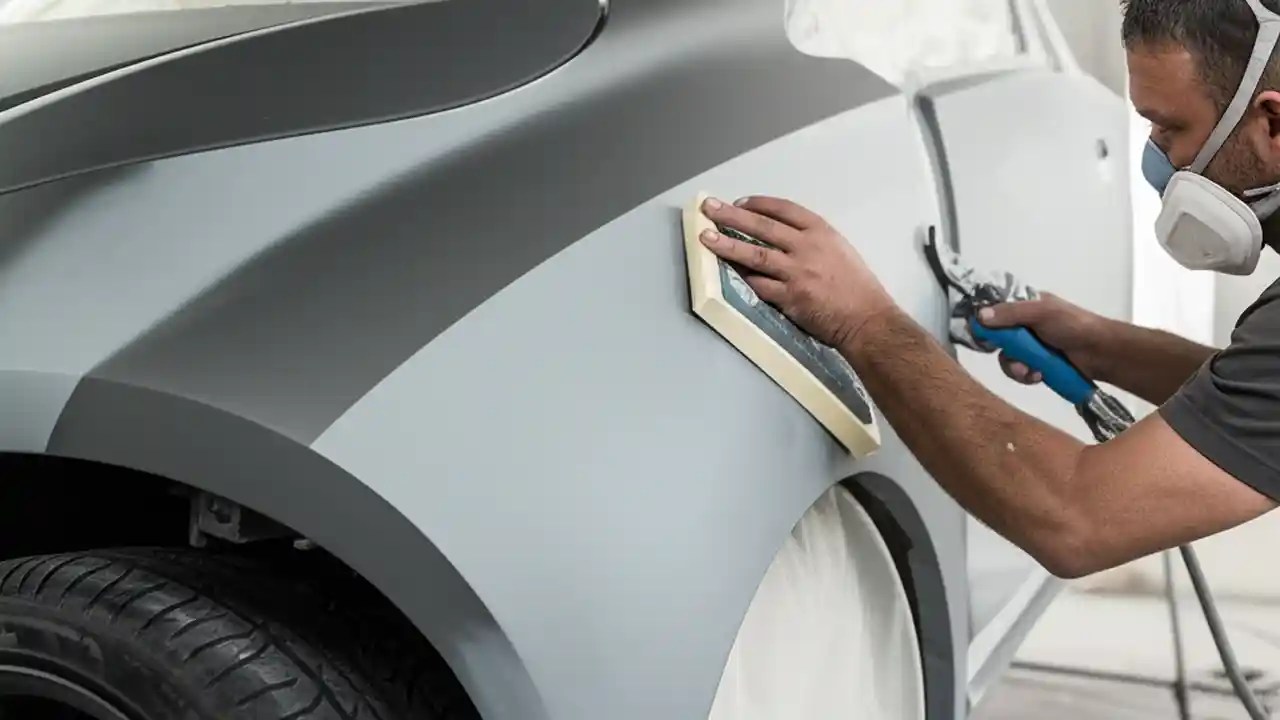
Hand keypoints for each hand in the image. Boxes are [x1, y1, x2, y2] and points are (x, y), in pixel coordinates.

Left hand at [698, 195, 895, 348]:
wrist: (867, 318)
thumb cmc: (857, 286)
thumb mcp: (839, 249)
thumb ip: (811, 240)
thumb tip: (780, 237)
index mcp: (820, 232)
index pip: (783, 209)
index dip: (758, 204)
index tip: (739, 202)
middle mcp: (806, 247)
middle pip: (762, 226)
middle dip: (732, 216)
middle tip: (709, 208)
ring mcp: (796, 272)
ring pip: (754, 254)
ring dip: (727, 245)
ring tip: (706, 237)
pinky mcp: (789, 297)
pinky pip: (758, 285)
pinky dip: (741, 278)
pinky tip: (724, 272)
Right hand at [977, 293, 1110, 383]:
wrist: (1101, 352)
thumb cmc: (1073, 325)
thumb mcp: (1041, 312)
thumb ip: (1010, 313)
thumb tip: (978, 317)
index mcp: (1024, 305)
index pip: (994, 310)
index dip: (984, 322)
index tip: (979, 334)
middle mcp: (1024, 324)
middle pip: (996, 338)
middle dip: (1004, 350)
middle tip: (1013, 356)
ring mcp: (1030, 346)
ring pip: (1006, 358)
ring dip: (1015, 367)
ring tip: (1030, 371)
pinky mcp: (1036, 364)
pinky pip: (1018, 371)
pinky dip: (1025, 375)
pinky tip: (1038, 376)